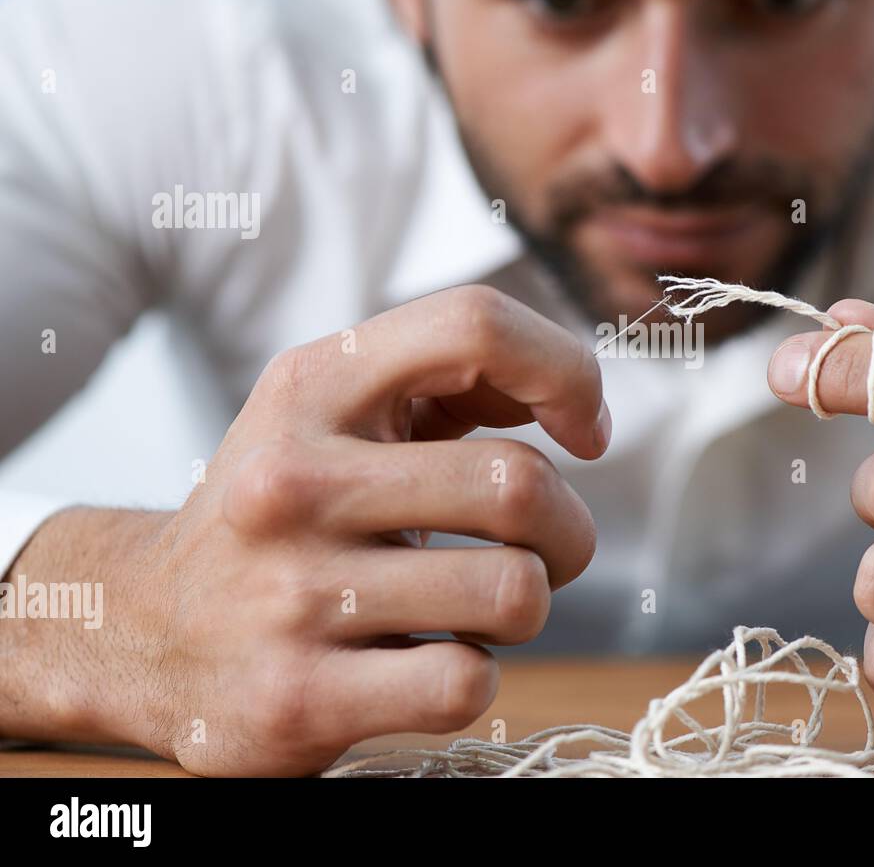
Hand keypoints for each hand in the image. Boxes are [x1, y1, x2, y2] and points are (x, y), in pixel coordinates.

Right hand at [0, 285, 608, 774]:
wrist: (140, 632)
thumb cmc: (283, 515)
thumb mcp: (333, 416)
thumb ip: (450, 387)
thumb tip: (576, 400)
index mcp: (313, 385)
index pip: (474, 326)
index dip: (565, 372)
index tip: (585, 431)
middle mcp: (293, 479)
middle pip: (518, 483)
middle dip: (568, 531)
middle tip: (542, 552)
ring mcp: (291, 591)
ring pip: (512, 591)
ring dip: (526, 609)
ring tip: (476, 610)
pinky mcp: (297, 695)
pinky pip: (466, 683)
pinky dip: (475, 678)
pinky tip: (429, 664)